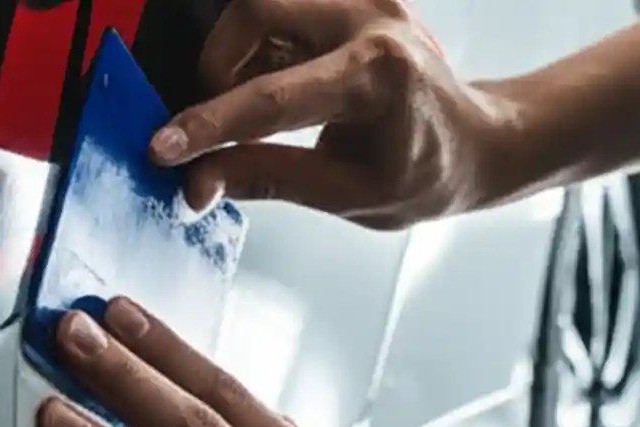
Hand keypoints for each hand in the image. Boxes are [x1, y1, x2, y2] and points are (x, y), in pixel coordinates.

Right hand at [149, 0, 533, 229]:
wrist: (473, 142)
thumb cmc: (425, 173)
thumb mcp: (348, 193)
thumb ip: (269, 179)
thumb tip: (199, 182)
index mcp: (380, 78)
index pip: (274, 98)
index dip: (210, 126)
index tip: (165, 147)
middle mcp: (371, 22)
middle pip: (257, 11)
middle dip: (217, 66)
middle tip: (221, 120)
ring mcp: (363, 0)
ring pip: (263, 4)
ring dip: (237, 55)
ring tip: (256, 107)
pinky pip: (281, 9)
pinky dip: (260, 49)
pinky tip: (282, 86)